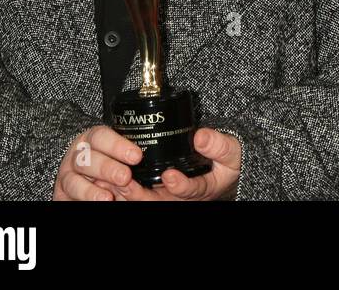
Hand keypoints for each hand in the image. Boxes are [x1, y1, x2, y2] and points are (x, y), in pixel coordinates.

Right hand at [53, 126, 142, 200]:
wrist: (84, 178)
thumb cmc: (112, 162)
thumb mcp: (124, 155)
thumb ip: (136, 159)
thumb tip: (168, 173)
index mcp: (93, 140)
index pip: (101, 136)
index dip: (117, 145)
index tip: (136, 156)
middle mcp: (78, 155)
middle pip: (87, 158)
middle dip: (106, 168)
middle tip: (125, 177)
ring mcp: (68, 174)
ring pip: (74, 179)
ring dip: (90, 190)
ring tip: (108, 197)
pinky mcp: (63, 192)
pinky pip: (69, 195)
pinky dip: (84, 198)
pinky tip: (99, 200)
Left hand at [102, 128, 241, 200]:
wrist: (224, 167)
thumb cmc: (229, 161)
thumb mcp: (232, 151)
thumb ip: (219, 145)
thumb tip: (201, 137)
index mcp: (204, 188)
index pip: (192, 190)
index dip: (180, 185)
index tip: (170, 175)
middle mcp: (183, 196)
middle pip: (159, 201)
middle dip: (140, 194)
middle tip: (125, 181)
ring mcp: (168, 195)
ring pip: (145, 199)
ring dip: (126, 193)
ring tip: (111, 181)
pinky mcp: (157, 190)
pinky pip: (137, 195)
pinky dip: (122, 189)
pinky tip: (107, 180)